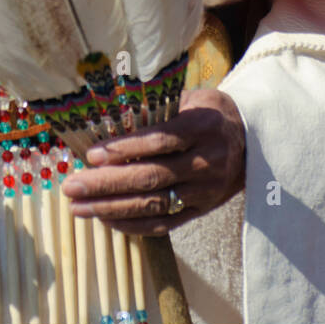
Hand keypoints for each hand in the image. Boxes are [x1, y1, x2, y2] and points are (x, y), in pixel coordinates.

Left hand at [60, 88, 245, 234]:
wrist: (252, 140)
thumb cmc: (209, 112)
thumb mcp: (189, 99)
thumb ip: (155, 109)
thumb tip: (108, 116)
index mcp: (202, 127)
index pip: (160, 140)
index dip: (125, 148)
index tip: (92, 154)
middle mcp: (205, 161)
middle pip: (151, 176)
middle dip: (107, 184)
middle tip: (72, 186)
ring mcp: (205, 190)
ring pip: (154, 203)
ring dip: (112, 208)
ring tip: (78, 207)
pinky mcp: (202, 210)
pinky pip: (165, 223)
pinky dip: (133, 225)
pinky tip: (105, 220)